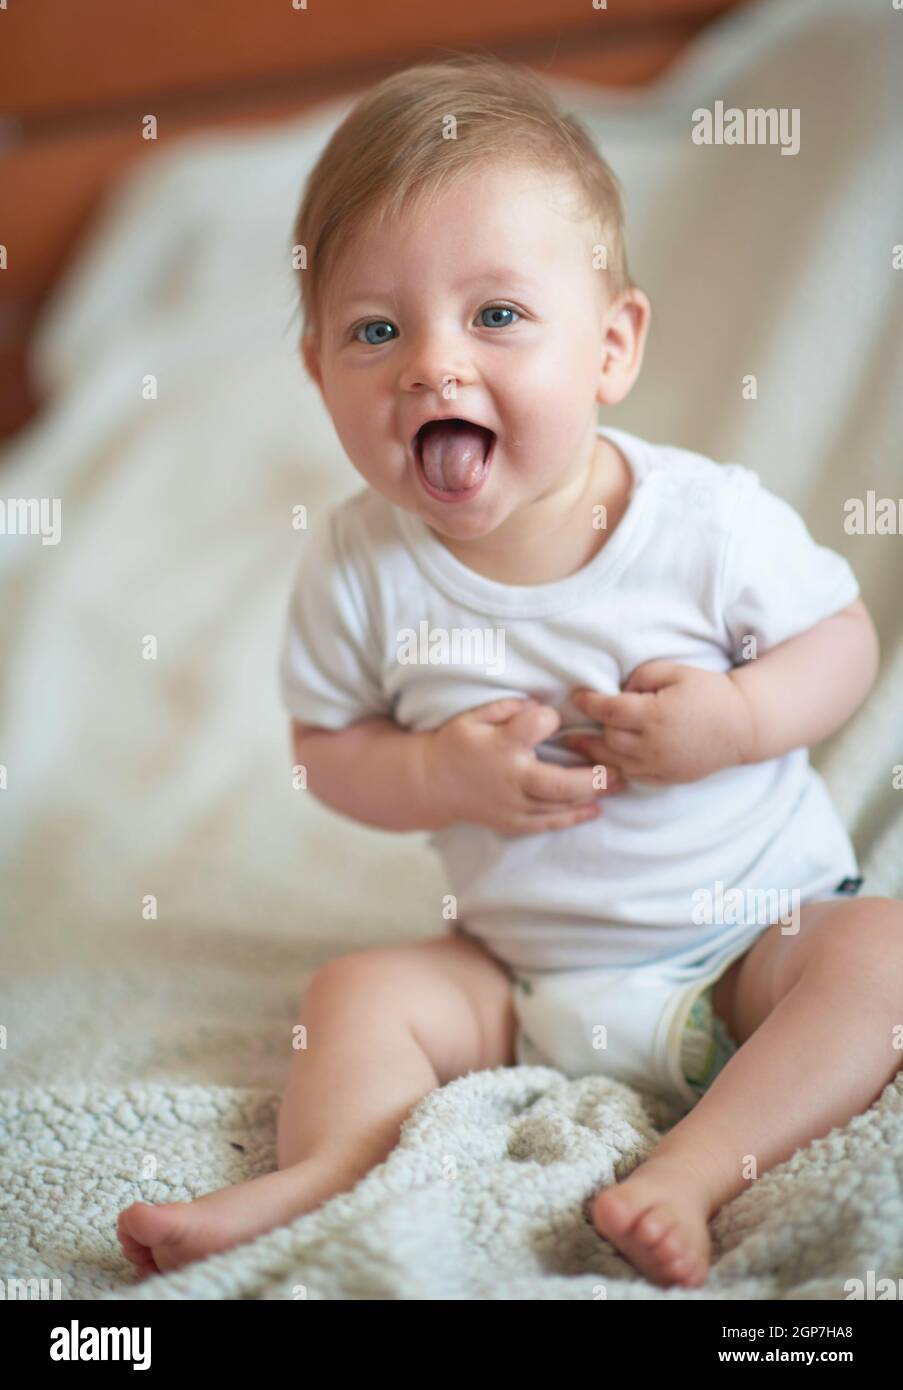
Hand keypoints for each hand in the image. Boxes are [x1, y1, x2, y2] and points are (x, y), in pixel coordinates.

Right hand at [424, 697, 625, 834]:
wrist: (432, 784)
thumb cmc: (456, 744)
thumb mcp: (473, 716)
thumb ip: (506, 706)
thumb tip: (539, 703)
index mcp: (501, 746)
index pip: (537, 727)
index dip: (548, 719)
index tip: (551, 718)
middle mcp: (510, 778)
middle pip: (559, 782)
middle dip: (594, 777)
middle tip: (621, 768)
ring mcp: (512, 804)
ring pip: (559, 805)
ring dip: (592, 796)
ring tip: (619, 784)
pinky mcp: (512, 821)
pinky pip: (548, 822)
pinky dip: (573, 817)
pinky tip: (596, 809)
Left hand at [564, 661, 754, 784]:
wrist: (744, 725)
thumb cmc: (710, 692)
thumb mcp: (676, 671)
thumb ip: (642, 676)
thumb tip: (619, 690)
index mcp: (655, 715)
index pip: (609, 710)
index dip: (588, 702)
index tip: (576, 696)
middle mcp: (654, 744)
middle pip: (608, 739)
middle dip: (591, 729)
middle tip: (576, 721)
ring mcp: (661, 765)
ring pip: (616, 763)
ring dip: (596, 753)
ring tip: (577, 746)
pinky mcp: (668, 778)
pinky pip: (633, 776)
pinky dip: (617, 768)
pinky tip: (606, 761)